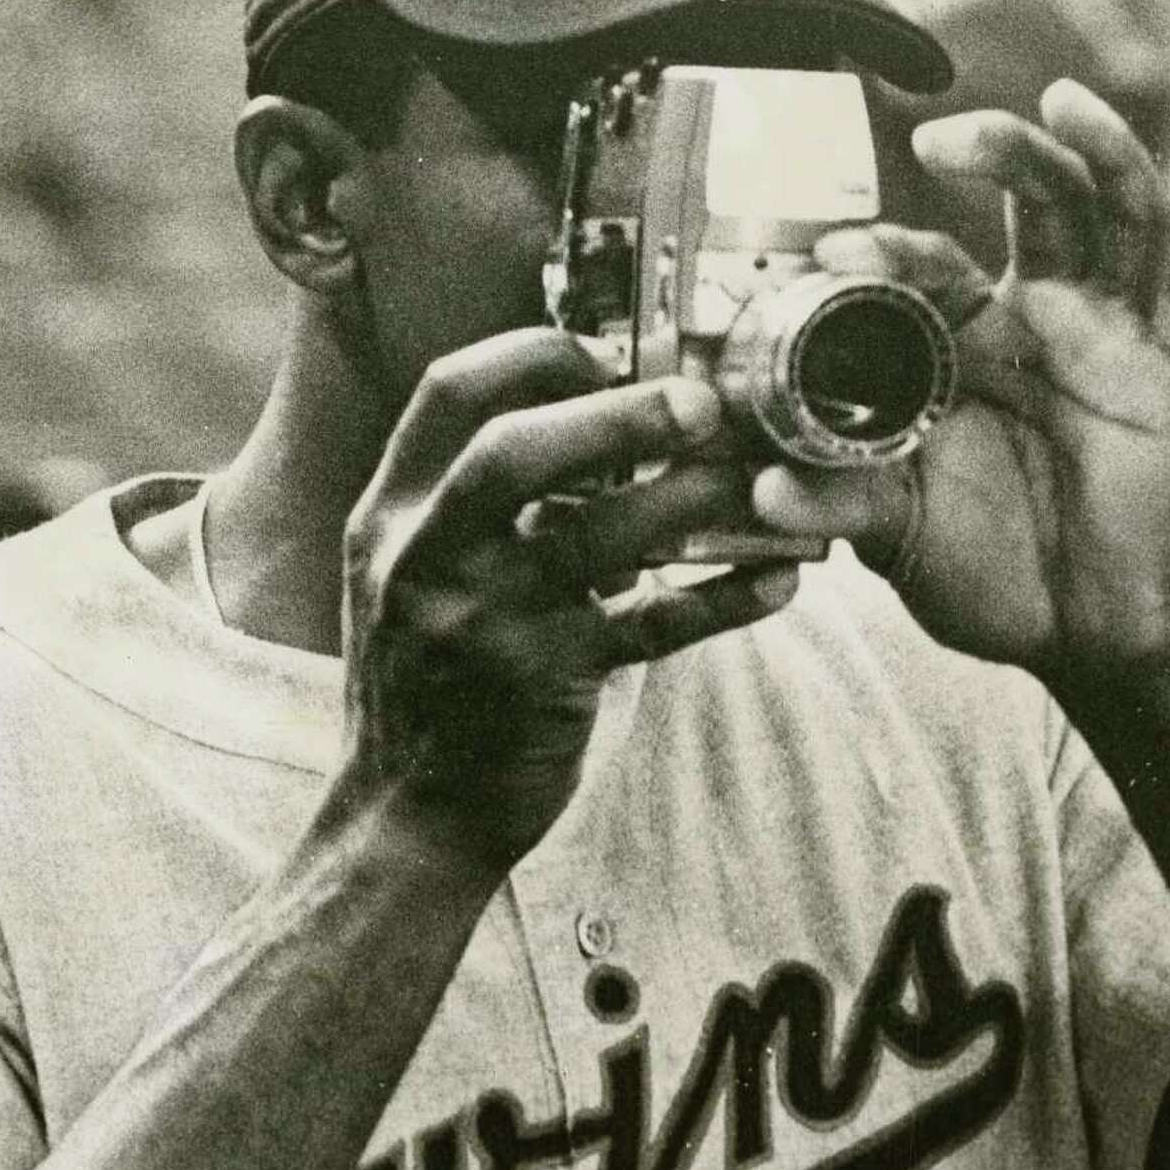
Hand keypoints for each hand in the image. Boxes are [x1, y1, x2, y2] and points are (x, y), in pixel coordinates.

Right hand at [341, 330, 797, 868]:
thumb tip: (586, 420)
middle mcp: (426, 559)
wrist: (407, 817)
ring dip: (685, 499)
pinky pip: (649, 628)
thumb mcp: (407, 576)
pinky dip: (722, 600)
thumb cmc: (426, 684)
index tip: (609, 352)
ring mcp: (482, 624)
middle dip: (615, 412)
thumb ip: (470, 503)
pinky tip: (778, 582)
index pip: (450, 394)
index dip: (536, 353)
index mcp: (390, 516)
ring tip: (751, 480)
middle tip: (701, 402)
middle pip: (513, 452)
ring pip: (593, 539)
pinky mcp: (542, 686)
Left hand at [745, 81, 1169, 677]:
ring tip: (1067, 104)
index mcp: (961, 344)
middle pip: (1033, 203)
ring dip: (1100, 152)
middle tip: (945, 137)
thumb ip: (838, 503)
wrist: (1078, 635)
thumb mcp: (896, 534)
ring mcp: (1105, 340)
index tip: (840, 249)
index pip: (928, 263)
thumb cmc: (986, 573)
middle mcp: (1035, 322)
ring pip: (1115, 220)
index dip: (888, 247)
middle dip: (998, 155)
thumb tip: (763, 485)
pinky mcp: (1162, 376)